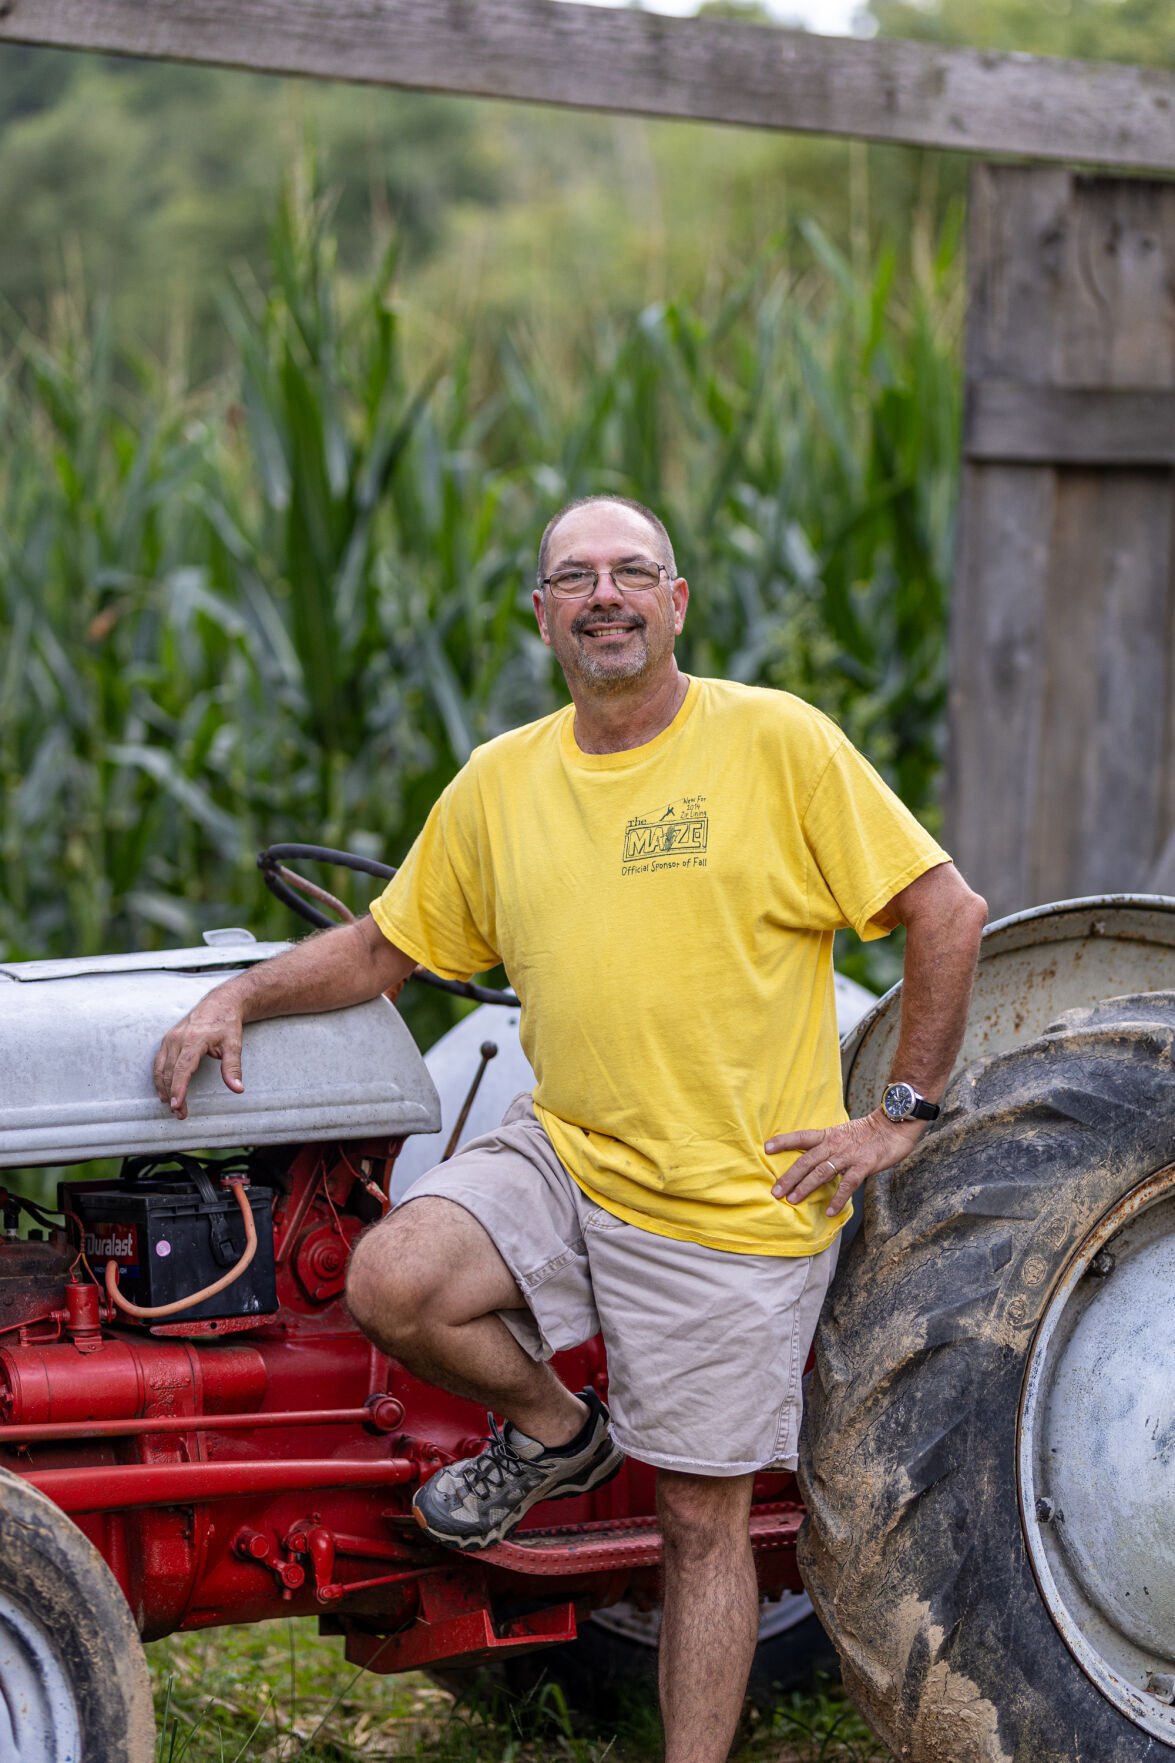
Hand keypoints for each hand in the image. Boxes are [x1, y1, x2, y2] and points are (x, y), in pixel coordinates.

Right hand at [153, 994, 245, 1119]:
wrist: (220, 1002)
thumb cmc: (227, 1023)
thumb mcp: (234, 1044)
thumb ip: (233, 1067)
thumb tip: (238, 1089)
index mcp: (194, 1039)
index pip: (183, 1068)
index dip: (178, 1088)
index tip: (177, 1105)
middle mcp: (178, 1038)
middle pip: (170, 1072)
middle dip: (172, 1095)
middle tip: (180, 1114)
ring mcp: (170, 1038)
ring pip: (161, 1068)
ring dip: (164, 1089)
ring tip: (172, 1106)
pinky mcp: (167, 1039)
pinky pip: (159, 1062)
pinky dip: (159, 1078)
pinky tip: (164, 1090)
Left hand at [765, 1109, 927, 1217]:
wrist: (894, 1126)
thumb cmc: (869, 1133)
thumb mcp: (844, 1134)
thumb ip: (829, 1146)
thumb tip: (814, 1162)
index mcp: (828, 1136)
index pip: (801, 1137)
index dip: (784, 1141)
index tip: (766, 1148)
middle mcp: (835, 1145)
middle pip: (806, 1161)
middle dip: (789, 1177)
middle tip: (775, 1192)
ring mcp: (848, 1155)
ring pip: (822, 1172)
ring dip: (806, 1187)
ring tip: (793, 1200)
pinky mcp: (864, 1165)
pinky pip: (848, 1184)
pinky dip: (838, 1199)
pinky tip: (830, 1211)